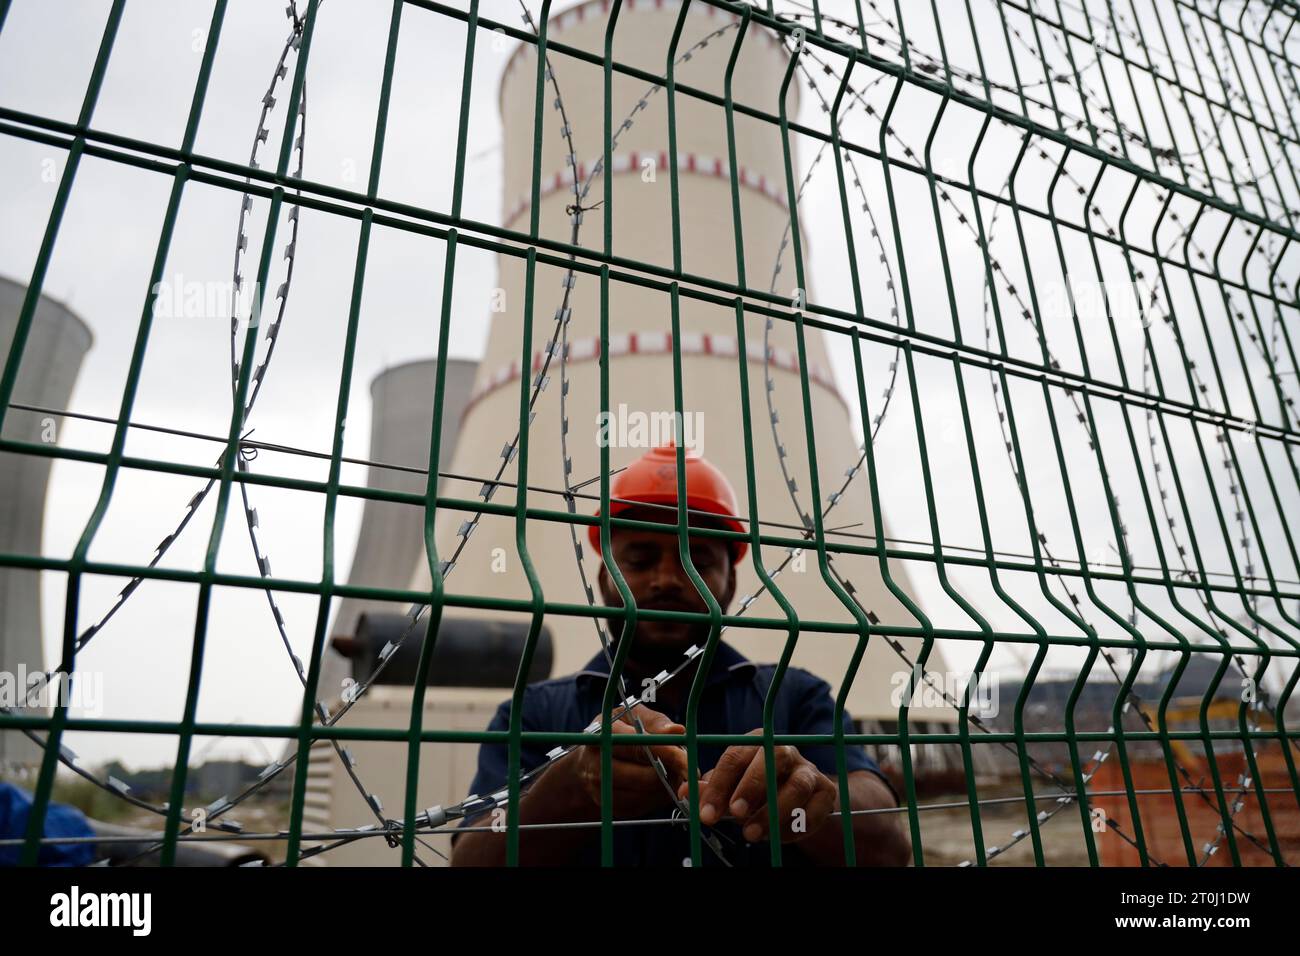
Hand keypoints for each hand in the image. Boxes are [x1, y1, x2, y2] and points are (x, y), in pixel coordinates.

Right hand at [564, 706, 689, 818]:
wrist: (590, 760)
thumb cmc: (619, 732)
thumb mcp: (633, 716)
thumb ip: (656, 722)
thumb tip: (678, 731)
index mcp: (604, 735)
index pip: (640, 748)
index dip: (668, 755)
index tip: (689, 761)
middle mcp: (598, 765)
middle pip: (645, 777)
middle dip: (670, 774)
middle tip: (684, 767)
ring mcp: (601, 789)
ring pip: (647, 795)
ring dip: (666, 786)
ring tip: (671, 772)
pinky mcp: (610, 807)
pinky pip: (644, 807)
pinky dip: (657, 797)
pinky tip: (659, 784)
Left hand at [679, 730, 836, 843]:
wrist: (798, 795)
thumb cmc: (755, 787)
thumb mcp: (731, 785)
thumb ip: (711, 788)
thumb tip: (684, 793)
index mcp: (757, 742)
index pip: (736, 755)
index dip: (719, 785)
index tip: (705, 813)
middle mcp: (786, 750)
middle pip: (772, 759)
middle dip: (752, 787)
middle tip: (734, 814)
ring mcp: (809, 770)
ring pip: (797, 786)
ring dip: (773, 811)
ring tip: (751, 834)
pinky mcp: (826, 793)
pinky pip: (814, 809)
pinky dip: (795, 826)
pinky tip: (777, 838)